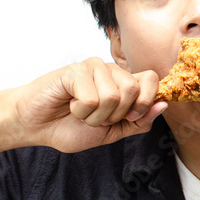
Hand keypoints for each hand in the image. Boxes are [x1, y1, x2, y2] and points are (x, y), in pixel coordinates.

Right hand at [3, 58, 166, 152]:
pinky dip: (80, 111)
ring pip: (113, 97)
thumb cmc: (69, 127)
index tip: (128, 118)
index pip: (151, 79)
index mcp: (123, 83)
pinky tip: (69, 105)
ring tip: (80, 111)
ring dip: (94, 116)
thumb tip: (164, 105)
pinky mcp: (75, 70)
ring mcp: (93, 67)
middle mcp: (111, 71)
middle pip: (133, 91)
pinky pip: (91, 98)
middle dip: (114, 115)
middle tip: (95, 116)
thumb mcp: (112, 132)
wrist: (35, 126)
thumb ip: (139, 121)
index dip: (144, 103)